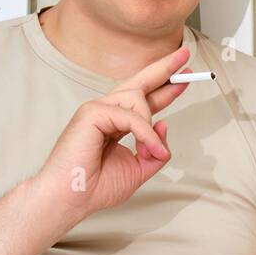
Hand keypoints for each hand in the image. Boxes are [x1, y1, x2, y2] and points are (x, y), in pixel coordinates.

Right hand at [35, 45, 194, 222]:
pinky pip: (130, 116)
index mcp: (116, 124)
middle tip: (184, 55)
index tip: (183, 78)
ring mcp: (97, 110)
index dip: (164, 88)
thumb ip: (155, 149)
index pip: (144, 100)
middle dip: (164, 69)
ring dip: (150, 126)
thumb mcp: (139, 169)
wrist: (71, 198)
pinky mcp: (91, 113)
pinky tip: (148, 149)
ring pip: (137, 99)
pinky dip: (144, 133)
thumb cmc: (95, 187)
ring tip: (150, 150)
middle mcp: (106, 112)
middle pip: (139, 83)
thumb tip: (165, 125)